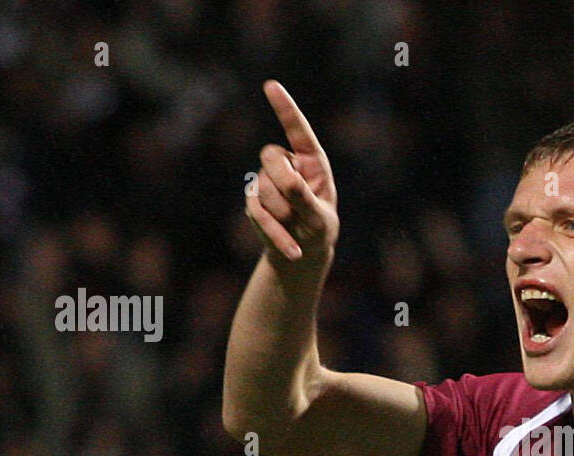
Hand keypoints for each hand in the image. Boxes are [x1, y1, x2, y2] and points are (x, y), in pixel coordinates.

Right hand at [246, 80, 339, 266]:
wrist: (303, 251)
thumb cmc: (319, 228)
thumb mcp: (321, 217)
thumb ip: (306, 198)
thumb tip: (287, 181)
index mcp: (312, 161)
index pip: (298, 131)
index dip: (285, 109)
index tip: (271, 85)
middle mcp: (287, 165)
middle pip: (270, 156)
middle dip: (282, 181)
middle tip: (295, 204)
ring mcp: (266, 181)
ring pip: (262, 186)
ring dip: (281, 212)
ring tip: (296, 226)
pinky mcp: (253, 200)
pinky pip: (255, 211)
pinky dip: (274, 232)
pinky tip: (292, 249)